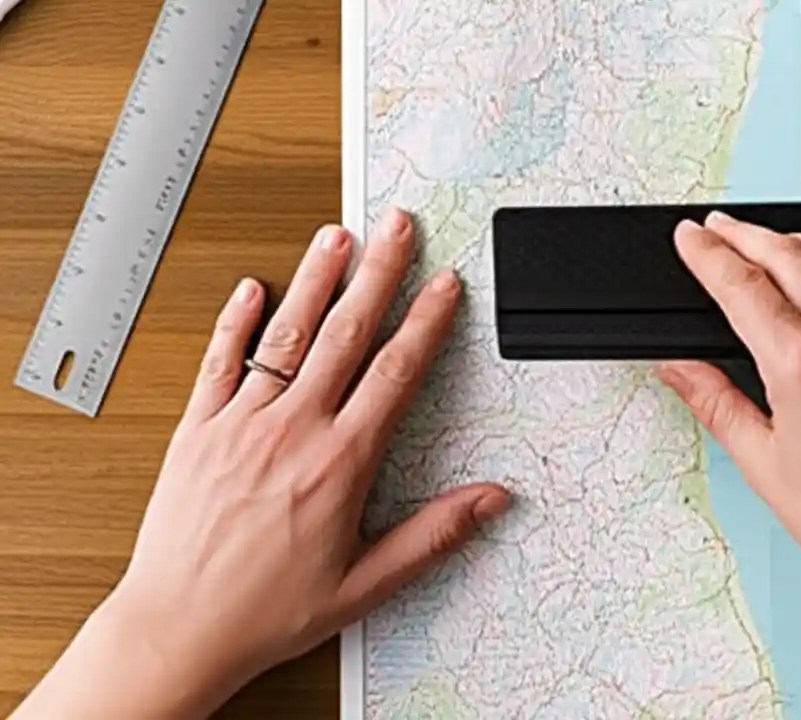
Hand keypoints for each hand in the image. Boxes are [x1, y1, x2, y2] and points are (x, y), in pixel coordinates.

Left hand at [14, 209, 509, 719]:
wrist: (180, 628)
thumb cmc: (268, 610)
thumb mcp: (367, 584)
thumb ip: (434, 535)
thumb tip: (491, 501)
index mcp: (339, 463)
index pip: (395, 373)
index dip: (426, 321)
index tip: (445, 286)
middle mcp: (291, 430)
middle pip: (346, 333)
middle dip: (378, 273)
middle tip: (397, 228)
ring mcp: (240, 423)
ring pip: (286, 335)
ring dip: (315, 280)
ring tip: (337, 237)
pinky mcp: (197, 430)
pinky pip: (220, 362)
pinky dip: (235, 321)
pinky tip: (252, 288)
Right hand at [660, 212, 800, 606]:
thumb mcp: (763, 465)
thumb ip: (716, 403)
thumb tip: (679, 371)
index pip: (742, 283)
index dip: (707, 253)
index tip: (689, 238)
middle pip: (787, 253)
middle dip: (743, 233)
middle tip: (716, 228)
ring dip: (799, 237)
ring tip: (772, 241)